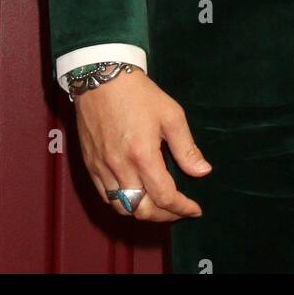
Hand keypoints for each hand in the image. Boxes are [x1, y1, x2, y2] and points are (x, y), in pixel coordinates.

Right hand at [73, 69, 211, 220]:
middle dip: (165, 216)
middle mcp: (120, 167)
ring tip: (159, 205)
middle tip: (180, 210)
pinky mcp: (90, 165)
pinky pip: (106, 197)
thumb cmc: (139, 93)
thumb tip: (203, 171)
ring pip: (122, 208)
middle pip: (142, 211)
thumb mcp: (171, 114)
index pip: (164, 197)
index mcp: (142, 155)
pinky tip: (136, 195)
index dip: (183, 208)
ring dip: (143, 212)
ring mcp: (102, 168)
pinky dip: (123, 203)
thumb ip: (186, 147)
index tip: (195, 209)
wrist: (101, 78)